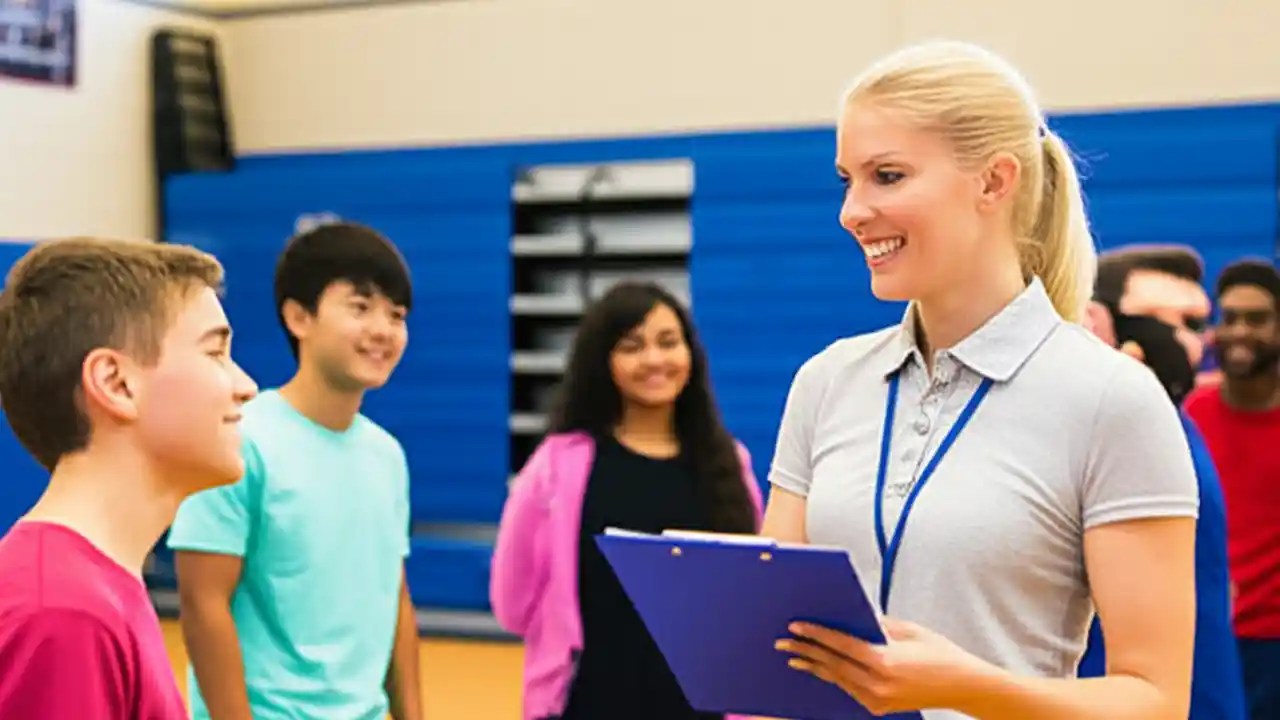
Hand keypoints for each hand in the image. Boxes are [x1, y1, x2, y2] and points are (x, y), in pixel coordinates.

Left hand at [775, 618, 994, 715]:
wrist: (963, 686)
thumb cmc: (940, 652)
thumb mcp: (909, 630)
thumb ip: (879, 624)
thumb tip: (852, 617)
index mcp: (885, 661)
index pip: (841, 645)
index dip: (817, 634)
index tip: (797, 627)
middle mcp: (878, 684)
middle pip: (833, 664)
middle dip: (806, 651)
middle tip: (784, 643)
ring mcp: (878, 700)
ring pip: (838, 680)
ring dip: (815, 667)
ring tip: (794, 656)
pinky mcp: (879, 707)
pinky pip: (850, 689)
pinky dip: (834, 677)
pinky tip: (820, 669)